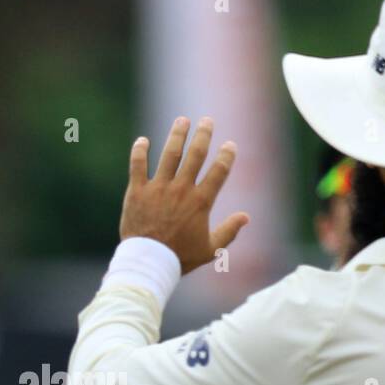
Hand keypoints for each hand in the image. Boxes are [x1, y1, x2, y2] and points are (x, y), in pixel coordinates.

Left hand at [119, 116, 249, 274]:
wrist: (149, 263)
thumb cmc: (180, 258)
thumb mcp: (210, 249)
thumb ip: (229, 231)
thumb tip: (246, 217)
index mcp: (200, 202)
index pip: (219, 171)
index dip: (227, 155)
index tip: (230, 145)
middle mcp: (181, 190)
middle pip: (196, 155)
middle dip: (203, 135)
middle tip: (207, 121)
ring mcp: (158, 188)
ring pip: (169, 154)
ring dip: (177, 135)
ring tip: (182, 121)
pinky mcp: (137, 191)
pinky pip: (137, 165)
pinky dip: (139, 151)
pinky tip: (142, 140)